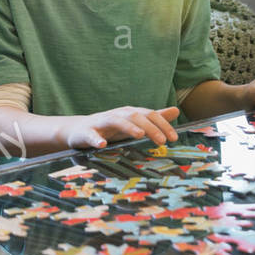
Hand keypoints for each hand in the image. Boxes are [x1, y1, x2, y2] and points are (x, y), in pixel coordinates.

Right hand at [62, 106, 179, 148]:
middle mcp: (116, 115)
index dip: (162, 125)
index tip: (174, 138)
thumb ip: (153, 118)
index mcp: (129, 114)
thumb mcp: (132, 123)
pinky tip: (102, 144)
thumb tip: (176, 110)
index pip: (149, 115)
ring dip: (128, 127)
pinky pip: (91, 135)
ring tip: (139, 135)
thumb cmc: (109, 128)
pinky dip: (96, 139)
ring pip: (115, 121)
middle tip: (162, 141)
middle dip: (150, 127)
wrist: (78, 130)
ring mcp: (100, 123)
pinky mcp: (86, 132)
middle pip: (135, 116)